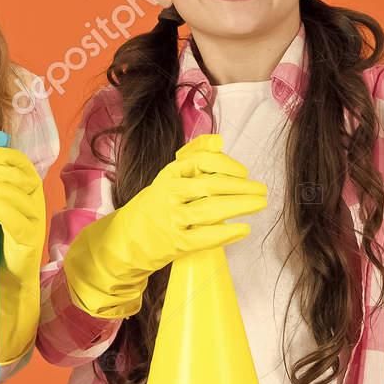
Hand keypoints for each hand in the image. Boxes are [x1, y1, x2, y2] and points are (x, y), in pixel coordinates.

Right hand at [63, 133, 267, 318]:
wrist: (121, 242)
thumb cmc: (150, 211)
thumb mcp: (165, 181)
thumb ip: (191, 162)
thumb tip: (218, 140)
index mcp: (167, 177)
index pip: (201, 162)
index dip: (226, 165)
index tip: (243, 172)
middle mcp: (168, 195)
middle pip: (211, 186)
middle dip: (242, 188)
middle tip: (261, 189)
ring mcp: (171, 220)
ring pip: (212, 210)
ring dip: (240, 206)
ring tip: (259, 204)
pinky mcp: (176, 244)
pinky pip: (207, 237)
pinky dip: (228, 232)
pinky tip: (243, 229)